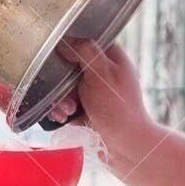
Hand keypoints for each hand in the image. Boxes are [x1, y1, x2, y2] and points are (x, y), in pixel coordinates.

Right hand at [45, 39, 153, 166]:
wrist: (127, 147)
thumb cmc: (119, 109)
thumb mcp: (101, 73)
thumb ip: (83, 51)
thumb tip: (64, 39)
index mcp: (110, 56)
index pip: (82, 40)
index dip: (66, 49)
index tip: (57, 60)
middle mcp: (102, 70)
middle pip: (68, 66)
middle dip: (60, 83)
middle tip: (66, 96)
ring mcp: (95, 90)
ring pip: (64, 87)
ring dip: (60, 100)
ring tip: (68, 112)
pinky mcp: (87, 108)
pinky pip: (65, 104)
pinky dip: (62, 111)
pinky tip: (66, 119)